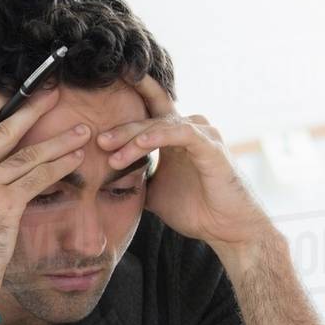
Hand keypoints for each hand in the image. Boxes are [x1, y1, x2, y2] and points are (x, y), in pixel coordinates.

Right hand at [0, 85, 90, 299]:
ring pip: (28, 153)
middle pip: (5, 128)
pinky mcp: (5, 203)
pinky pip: (39, 178)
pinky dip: (60, 167)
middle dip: (34, 107)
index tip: (13, 89)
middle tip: (55, 91)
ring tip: (81, 130)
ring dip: (59, 141)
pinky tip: (76, 159)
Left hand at [97, 74, 272, 254]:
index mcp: (175, 137)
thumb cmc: (196, 210)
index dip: (131, 96)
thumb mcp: (155, 193)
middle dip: (121, 129)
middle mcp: (189, 130)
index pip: (151, 109)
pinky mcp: (211, 148)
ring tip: (110, 149)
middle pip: (150, 119)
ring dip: (134, 137)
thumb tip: (104, 181)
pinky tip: (139, 144)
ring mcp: (202, 136)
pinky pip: (181, 134)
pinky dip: (158, 137)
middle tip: (98, 140)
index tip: (102, 94)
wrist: (226, 230)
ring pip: (161, 125)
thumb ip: (136, 180)